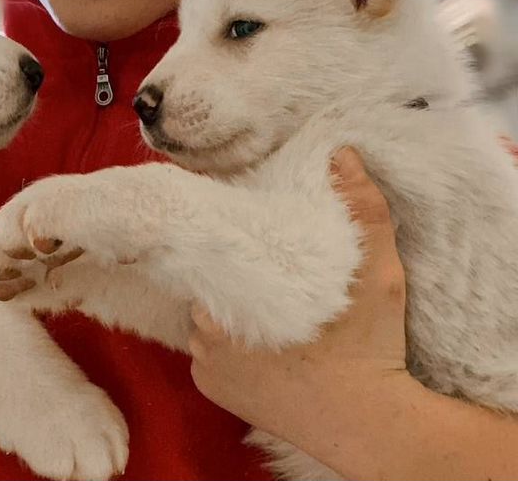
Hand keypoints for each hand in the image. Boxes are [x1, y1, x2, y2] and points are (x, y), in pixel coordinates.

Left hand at [188, 147, 409, 441]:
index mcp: (234, 295)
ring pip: (202, 317)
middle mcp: (205, 331)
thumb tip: (340, 154)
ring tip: (260, 304)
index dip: (224, 243)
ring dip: (224, 308)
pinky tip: (256, 342)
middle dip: (227, 274)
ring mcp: (205, 364)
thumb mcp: (378, 271)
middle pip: (205, 282)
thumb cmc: (370, 348)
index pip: (209, 253)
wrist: (368, 426)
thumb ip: (361, 209)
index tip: (242, 237)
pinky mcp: (211, 390)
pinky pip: (206, 354)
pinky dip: (223, 345)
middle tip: (261, 271)